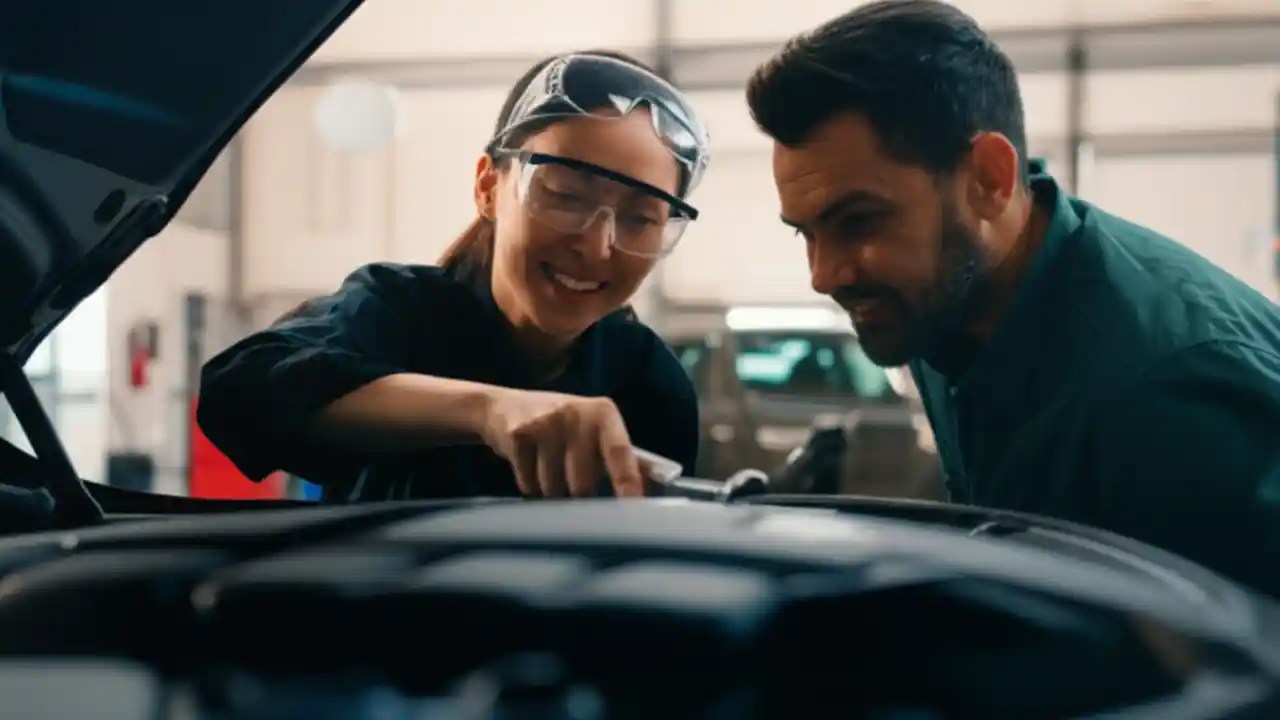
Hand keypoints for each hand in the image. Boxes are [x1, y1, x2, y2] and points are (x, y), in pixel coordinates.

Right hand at [481, 388, 643, 497]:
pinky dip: (530, 485)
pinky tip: (529, 466)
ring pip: (554, 488)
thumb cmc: (561, 426)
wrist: (502, 406)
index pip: (620, 453)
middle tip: (573, 484)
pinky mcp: (518, 435)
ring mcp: (545, 423)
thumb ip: (620, 455)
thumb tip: (655, 483)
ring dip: (552, 492)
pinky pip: (529, 484)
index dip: (628, 483)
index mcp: (602, 413)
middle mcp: (576, 414)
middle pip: (583, 483)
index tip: (633, 507)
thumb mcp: (593, 430)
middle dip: (579, 496)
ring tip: (548, 470)